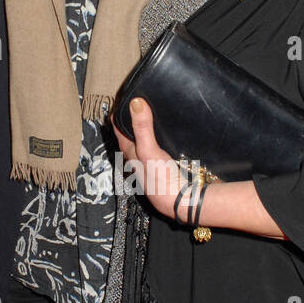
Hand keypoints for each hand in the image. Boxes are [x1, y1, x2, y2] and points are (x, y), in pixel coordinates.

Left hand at [113, 99, 185, 218]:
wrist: (184, 201)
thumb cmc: (162, 181)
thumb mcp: (149, 151)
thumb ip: (142, 128)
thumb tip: (135, 102)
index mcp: (132, 155)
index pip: (120, 132)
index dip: (119, 116)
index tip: (122, 100)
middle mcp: (141, 160)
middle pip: (133, 138)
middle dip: (134, 122)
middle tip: (137, 105)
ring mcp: (155, 164)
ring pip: (148, 144)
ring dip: (149, 131)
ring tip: (153, 115)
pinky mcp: (169, 167)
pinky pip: (163, 149)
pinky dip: (164, 140)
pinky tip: (171, 136)